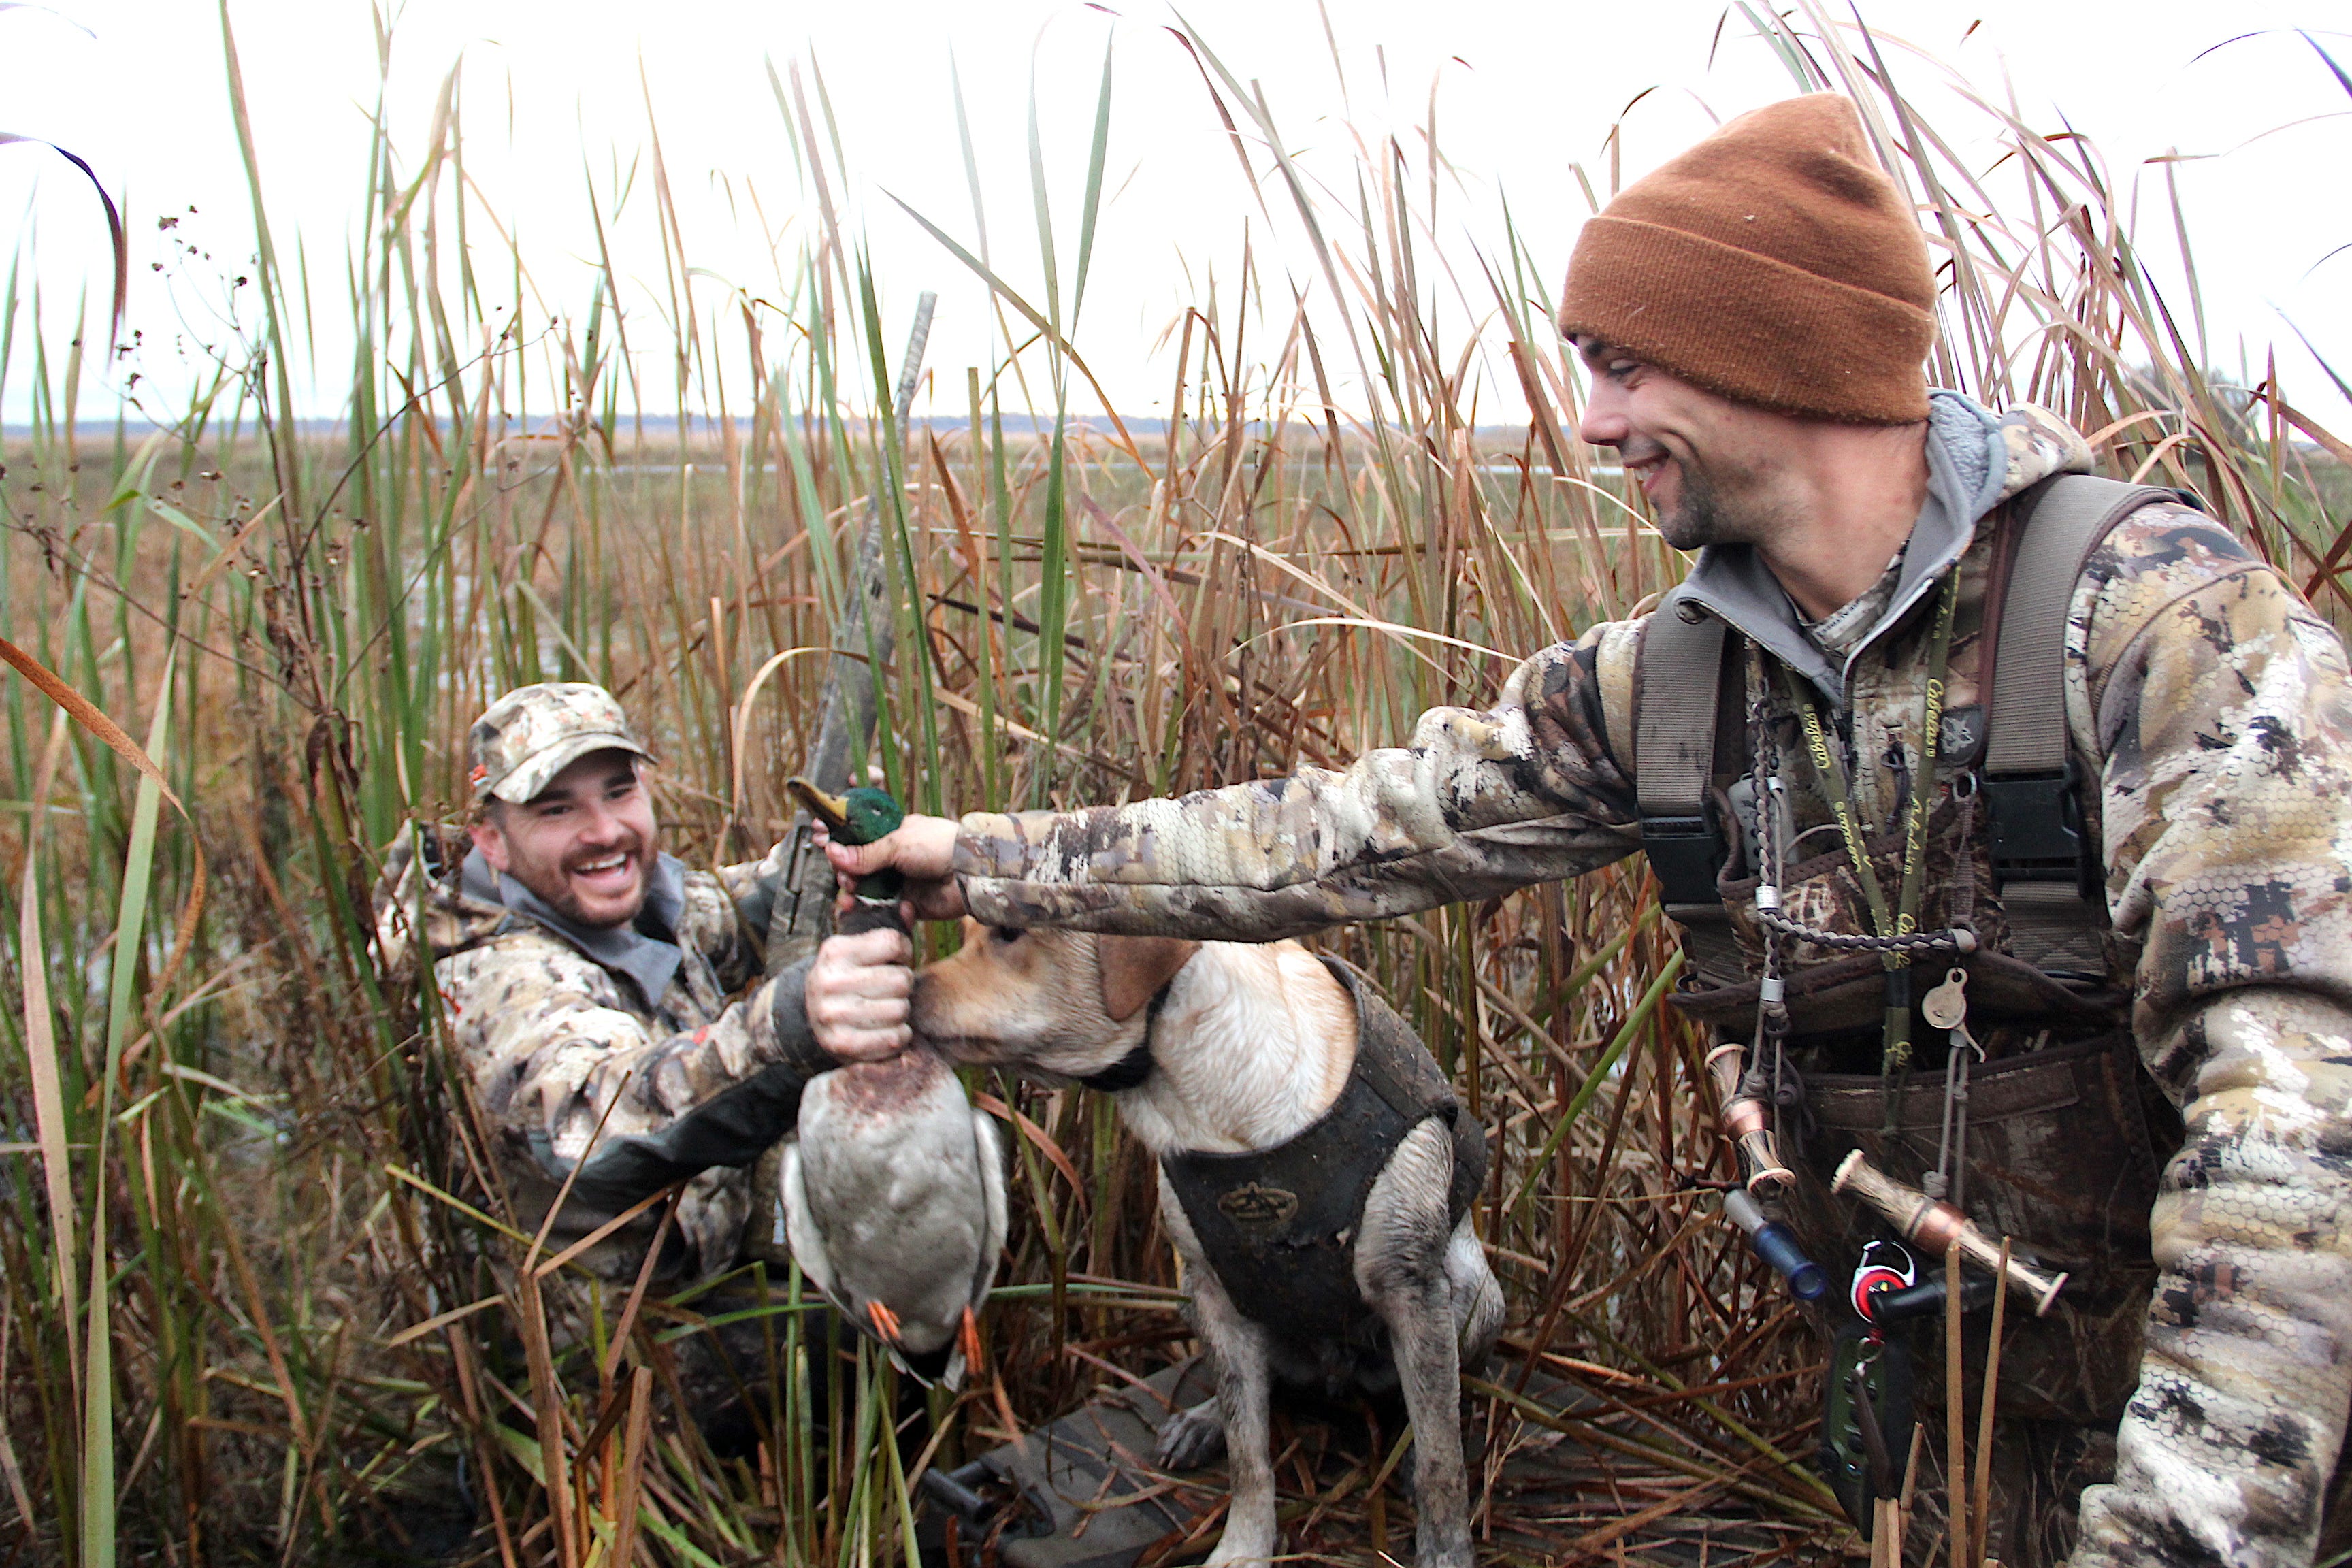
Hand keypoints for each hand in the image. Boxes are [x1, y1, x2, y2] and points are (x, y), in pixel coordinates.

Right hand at [805, 926, 913, 1061]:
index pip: (893, 942)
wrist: (809, 1016)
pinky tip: (889, 1028)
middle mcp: (830, 981)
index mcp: (835, 951)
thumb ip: (886, 925)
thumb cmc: (845, 976)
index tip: (898, 958)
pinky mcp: (840, 1043)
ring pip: (900, 1009)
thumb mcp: (857, 947)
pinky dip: (899, 1035)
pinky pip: (893, 1038)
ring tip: (888, 1007)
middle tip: (893, 987)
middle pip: (901, 979)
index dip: (904, 950)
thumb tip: (909, 907)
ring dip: (901, 1010)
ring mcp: (833, 1014)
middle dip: (904, 983)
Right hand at [820, 812, 966, 920]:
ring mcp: (898, 881)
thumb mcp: (898, 844)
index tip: (819, 838)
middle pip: (856, 864)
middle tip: (842, 874)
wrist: (971, 874)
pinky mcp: (904, 903)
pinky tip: (855, 906)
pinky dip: (865, 907)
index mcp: (891, 835)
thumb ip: (866, 853)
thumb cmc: (941, 847)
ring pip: (864, 887)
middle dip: (843, 869)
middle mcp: (892, 858)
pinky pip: (878, 907)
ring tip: (849, 891)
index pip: (857, 836)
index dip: (838, 838)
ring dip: (850, 889)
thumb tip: (833, 853)